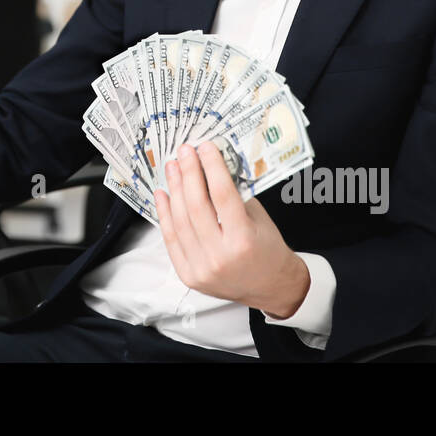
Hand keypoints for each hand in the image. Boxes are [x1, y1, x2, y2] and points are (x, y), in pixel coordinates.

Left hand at [154, 142, 309, 317]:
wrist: (272, 287)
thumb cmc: (267, 249)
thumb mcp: (258, 218)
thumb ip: (235, 195)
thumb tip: (211, 166)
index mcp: (243, 240)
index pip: (223, 195)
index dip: (212, 167)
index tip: (205, 147)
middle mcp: (220, 256)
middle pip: (196, 206)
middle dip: (189, 173)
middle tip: (184, 152)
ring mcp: (202, 268)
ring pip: (180, 221)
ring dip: (174, 189)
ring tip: (172, 168)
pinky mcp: (189, 276)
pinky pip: (172, 239)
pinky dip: (165, 214)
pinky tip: (163, 194)